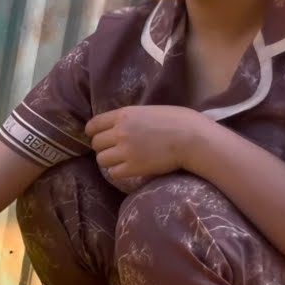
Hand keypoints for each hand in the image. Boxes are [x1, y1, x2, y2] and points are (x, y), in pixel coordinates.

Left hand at [85, 106, 209, 179]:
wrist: (191, 138)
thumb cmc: (177, 121)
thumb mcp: (148, 111)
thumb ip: (130, 118)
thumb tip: (118, 126)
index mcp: (123, 115)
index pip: (93, 125)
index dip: (93, 132)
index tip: (97, 136)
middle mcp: (120, 132)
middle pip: (96, 143)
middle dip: (103, 147)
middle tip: (115, 150)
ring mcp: (125, 150)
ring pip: (101, 159)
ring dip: (109, 161)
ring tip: (122, 160)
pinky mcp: (132, 167)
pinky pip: (113, 172)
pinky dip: (119, 172)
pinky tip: (129, 168)